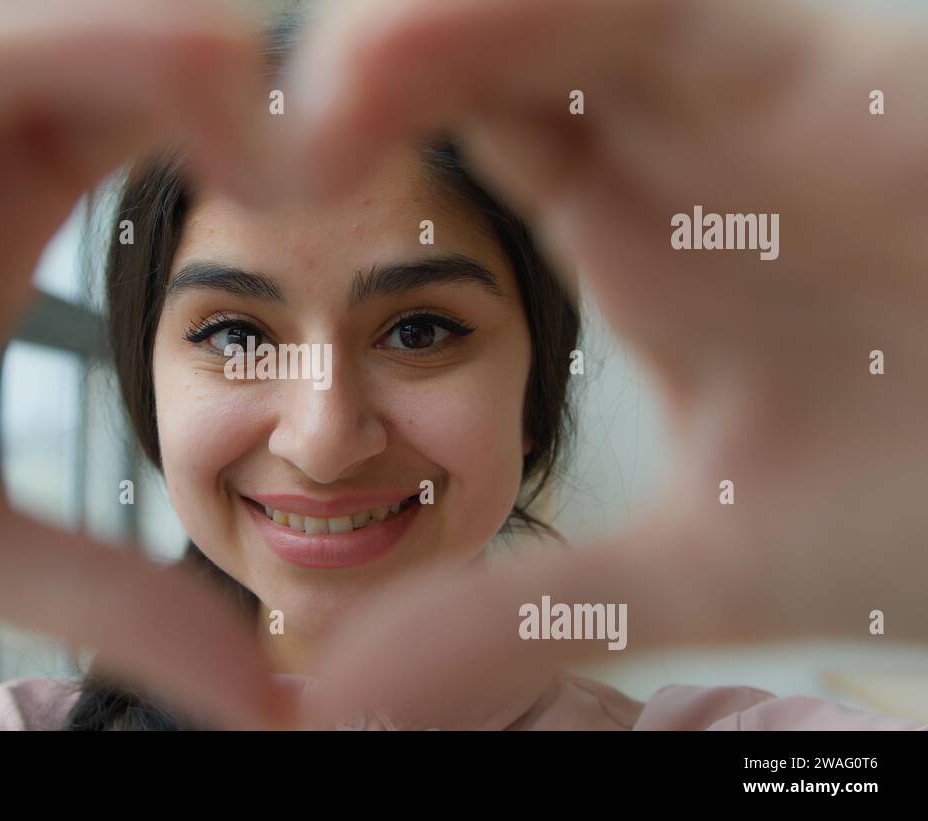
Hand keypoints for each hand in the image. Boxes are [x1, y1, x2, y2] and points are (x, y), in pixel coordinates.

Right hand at [0, 0, 288, 728]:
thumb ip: (104, 594)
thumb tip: (271, 697)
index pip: (135, 115)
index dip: (245, 118)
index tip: (346, 162)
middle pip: (87, 42)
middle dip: (205, 50)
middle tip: (358, 78)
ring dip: (120, 31)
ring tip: (246, 59)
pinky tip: (104, 51)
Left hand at [286, 0, 927, 726]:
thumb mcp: (702, 558)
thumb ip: (524, 610)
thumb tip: (336, 701)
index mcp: (636, 218)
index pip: (450, 132)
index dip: (334, 142)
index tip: (240, 191)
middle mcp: (677, 130)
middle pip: (472, 40)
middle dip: (356, 68)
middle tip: (237, 133)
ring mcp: (746, 78)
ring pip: (550, 0)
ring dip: (421, 32)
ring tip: (310, 105)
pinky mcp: (826, 58)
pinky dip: (521, 16)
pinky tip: (395, 64)